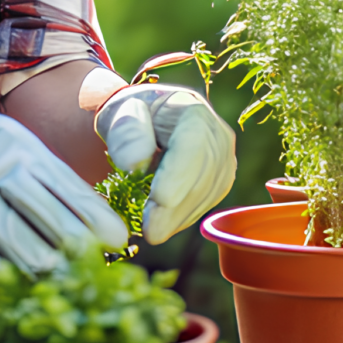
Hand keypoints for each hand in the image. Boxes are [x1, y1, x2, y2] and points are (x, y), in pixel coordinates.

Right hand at [0, 78, 127, 273]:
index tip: (118, 241)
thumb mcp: (18, 149)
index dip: (95, 217)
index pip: (68, 188)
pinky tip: (15, 284)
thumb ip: (50, 182)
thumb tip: (95, 221)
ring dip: (40, 264)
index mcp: (25, 150)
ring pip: (15, 238)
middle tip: (92, 269)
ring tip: (59, 281)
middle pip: (47, 216)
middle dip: (74, 246)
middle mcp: (2, 168)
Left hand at [94, 78, 235, 243]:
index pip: (192, 146)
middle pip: (202, 175)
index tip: (159, 200)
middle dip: (175, 207)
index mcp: (193, 111)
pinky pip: (206, 203)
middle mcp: (217, 134)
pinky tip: (163, 225)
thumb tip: (135, 164)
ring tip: (151, 231)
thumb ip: (126, 132)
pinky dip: (183, 217)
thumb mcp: (118, 113)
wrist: (146, 118)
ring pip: (207, 195)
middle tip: (149, 232)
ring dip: (178, 218)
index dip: (178, 174)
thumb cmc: (130, 115)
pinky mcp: (221, 179)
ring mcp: (224, 158)